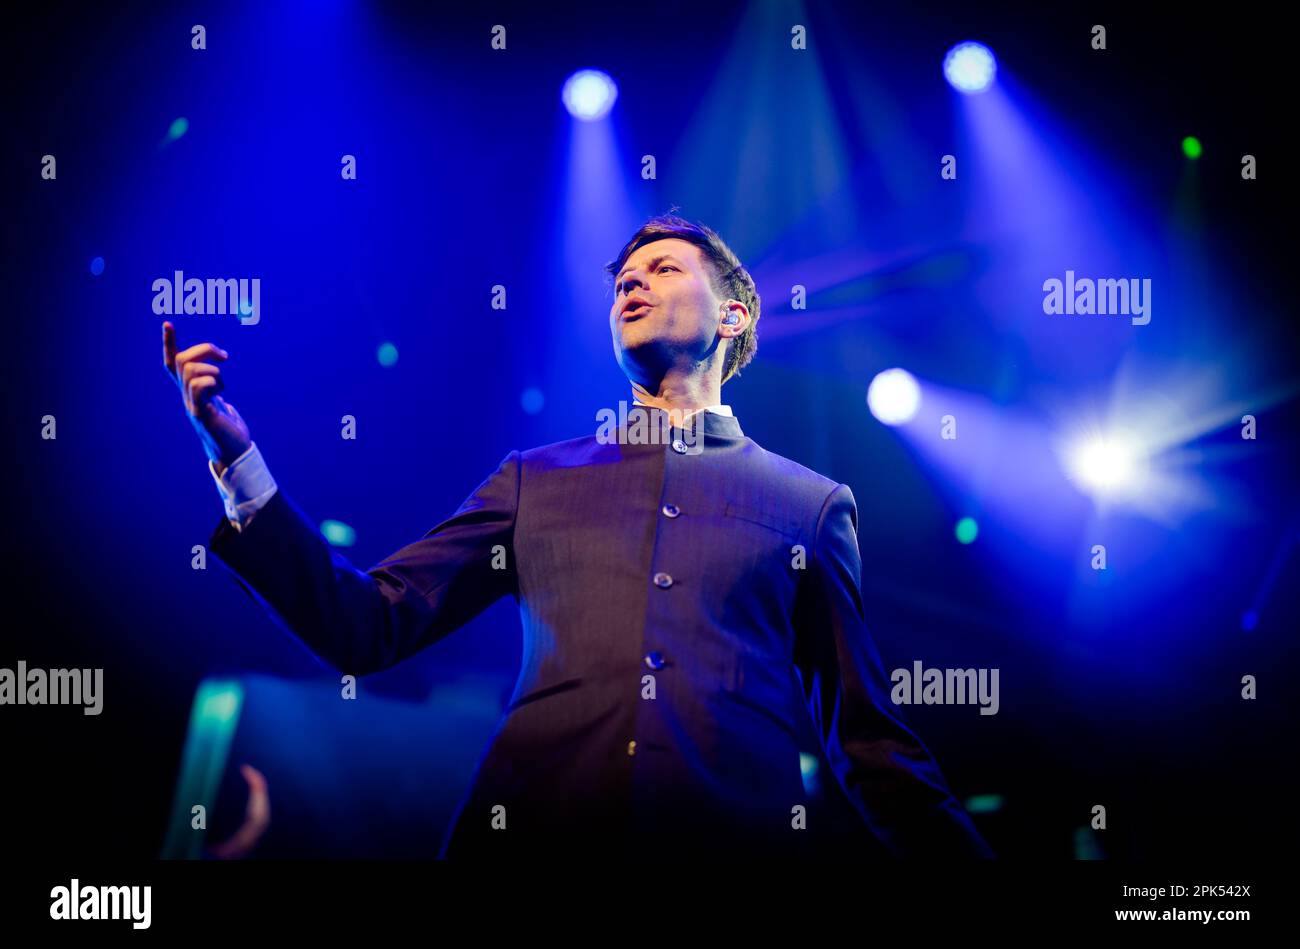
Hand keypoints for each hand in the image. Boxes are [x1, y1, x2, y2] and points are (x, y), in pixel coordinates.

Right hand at [162, 321, 251, 469]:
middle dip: (204, 349)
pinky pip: (199, 388)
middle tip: (224, 356)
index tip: (168, 324)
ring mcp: (191, 405)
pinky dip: (212, 382)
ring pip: (191, 371)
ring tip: (223, 384)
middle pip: (182, 361)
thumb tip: (215, 374)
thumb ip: (213, 388)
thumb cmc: (229, 428)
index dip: (169, 344)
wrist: (233, 453)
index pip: (172, 365)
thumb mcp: (220, 402)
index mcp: (190, 391)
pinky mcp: (201, 414)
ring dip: (213, 370)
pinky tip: (222, 392)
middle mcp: (186, 396)